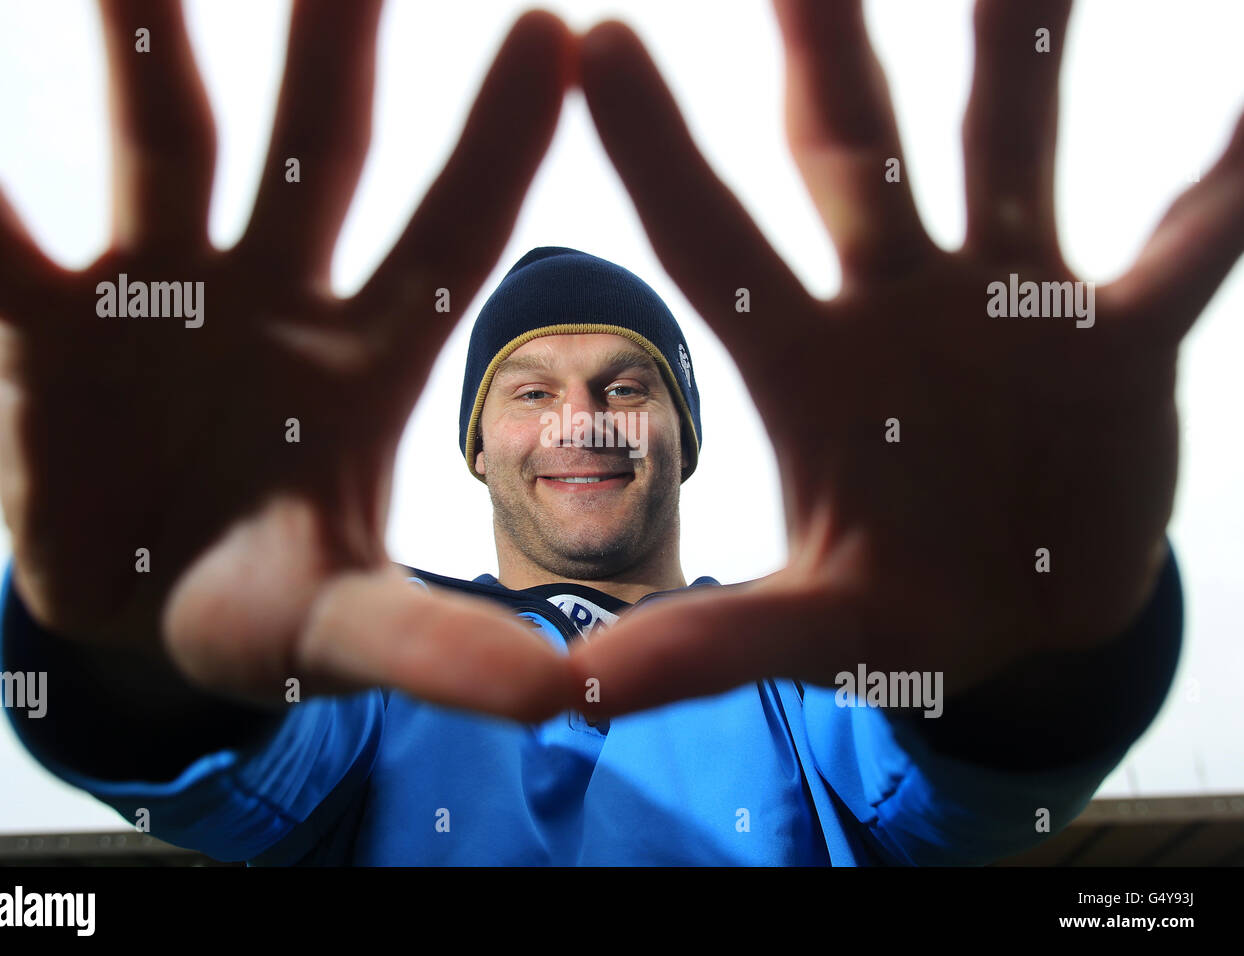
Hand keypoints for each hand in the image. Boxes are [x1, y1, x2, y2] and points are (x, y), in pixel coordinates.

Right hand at [0, 0, 580, 719]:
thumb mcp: (348, 629)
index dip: (498, 145)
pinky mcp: (46, 325)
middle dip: (338, 41)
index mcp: (364, 360)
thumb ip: (440, 649)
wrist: (142, 614)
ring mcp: (161, 295)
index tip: (553, 32)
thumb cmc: (262, 608)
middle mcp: (275, 298)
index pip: (451, 239)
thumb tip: (559, 696)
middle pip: (321, 148)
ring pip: (167, 143)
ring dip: (150, 45)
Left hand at [569, 0, 1243, 716]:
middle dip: (823, 46)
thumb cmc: (906, 609)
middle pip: (851, 153)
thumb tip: (581, 692)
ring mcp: (1016, 304)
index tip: (596, 41)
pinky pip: (1191, 239)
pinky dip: (1231, 176)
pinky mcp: (1128, 333)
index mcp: (815, 371)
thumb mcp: (817, 632)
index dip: (660, 155)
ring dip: (1017, 40)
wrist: (1028, 614)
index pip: (718, 248)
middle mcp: (901, 307)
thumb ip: (718, 646)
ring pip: (1012, 142)